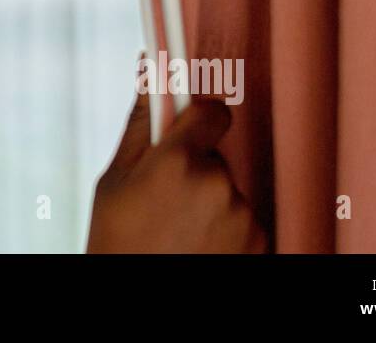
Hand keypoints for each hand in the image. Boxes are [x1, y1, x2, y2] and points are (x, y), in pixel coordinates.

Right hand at [86, 69, 266, 252]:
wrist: (136, 308)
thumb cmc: (118, 240)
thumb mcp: (115, 179)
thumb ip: (140, 123)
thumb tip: (149, 68)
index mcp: (176, 161)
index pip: (211, 109)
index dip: (198, 116)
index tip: (190, 123)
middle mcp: (217, 184)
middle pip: (215, 153)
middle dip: (195, 166)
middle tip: (164, 197)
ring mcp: (242, 216)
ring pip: (228, 187)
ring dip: (210, 199)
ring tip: (178, 229)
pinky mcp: (259, 241)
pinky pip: (242, 216)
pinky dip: (225, 227)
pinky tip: (196, 244)